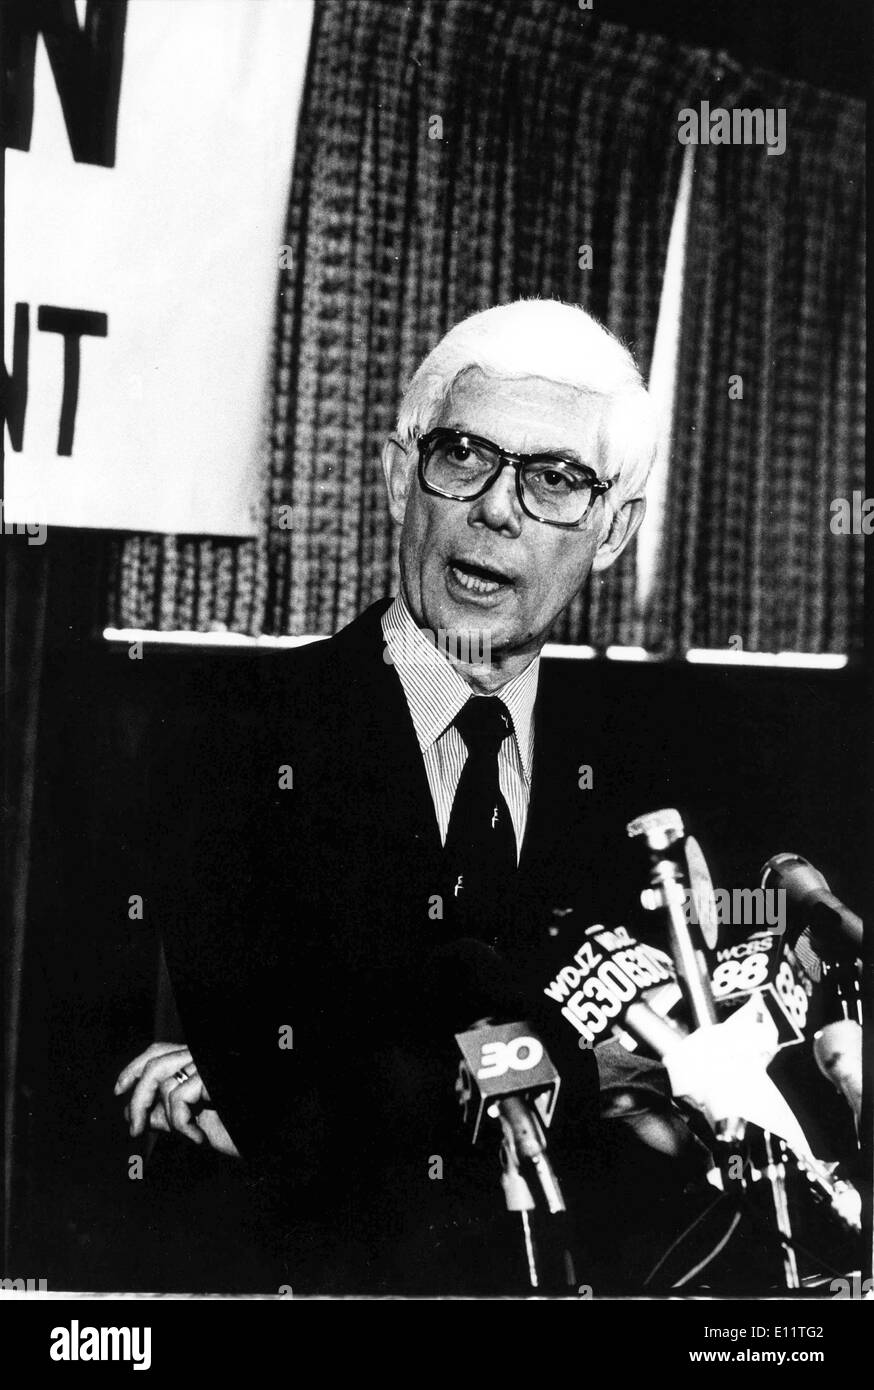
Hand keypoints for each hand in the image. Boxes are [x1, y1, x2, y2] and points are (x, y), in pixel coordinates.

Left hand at [114, 1042, 239, 1157]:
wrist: (260, 1140)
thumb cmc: (232, 1129)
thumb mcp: (192, 1121)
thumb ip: (164, 1113)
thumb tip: (130, 1113)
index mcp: (198, 1063)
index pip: (159, 1050)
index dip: (134, 1067)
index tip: (119, 1089)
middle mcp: (204, 1057)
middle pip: (155, 1062)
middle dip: (138, 1097)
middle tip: (134, 1129)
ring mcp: (209, 1066)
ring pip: (164, 1080)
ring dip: (165, 1116)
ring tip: (180, 1134)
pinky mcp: (213, 1078)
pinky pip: (179, 1097)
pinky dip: (182, 1123)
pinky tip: (198, 1138)